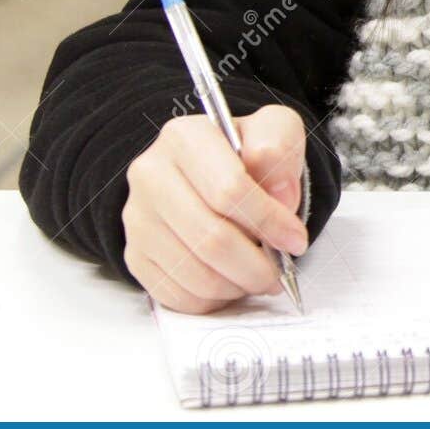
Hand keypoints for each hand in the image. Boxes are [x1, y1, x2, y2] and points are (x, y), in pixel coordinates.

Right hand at [123, 103, 309, 313]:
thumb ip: (281, 150)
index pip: (229, 190)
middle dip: (256, 265)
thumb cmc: (246, 154)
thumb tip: (279, 195)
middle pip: (210, 238)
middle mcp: (151, 175)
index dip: (269, 222)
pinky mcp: (135, 253)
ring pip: (194, 272)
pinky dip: (212, 298)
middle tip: (279, 270)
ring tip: (259, 275)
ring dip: (237, 284)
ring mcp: (137, 218)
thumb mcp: (276, 130)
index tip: (294, 239)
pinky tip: (231, 280)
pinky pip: (175, 293)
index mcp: (184, 137)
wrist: (217, 171)